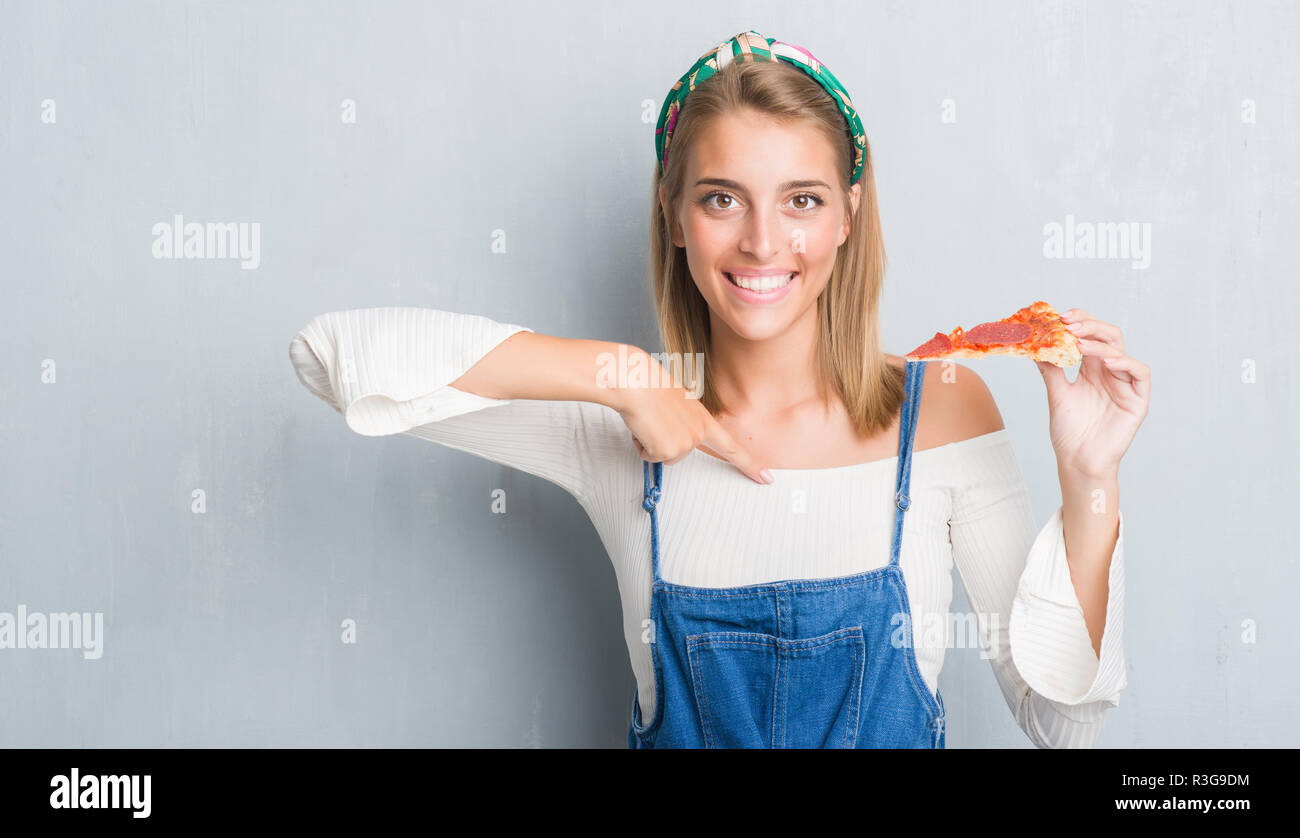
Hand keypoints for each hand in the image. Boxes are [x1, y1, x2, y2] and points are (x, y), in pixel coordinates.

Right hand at [613, 350, 771, 484]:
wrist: (635, 381)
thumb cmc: (649, 385)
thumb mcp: (677, 403)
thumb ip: (683, 421)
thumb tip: (672, 435)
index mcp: (704, 419)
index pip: (731, 447)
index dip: (750, 464)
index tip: (767, 478)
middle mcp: (698, 433)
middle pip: (680, 453)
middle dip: (664, 441)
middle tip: (658, 419)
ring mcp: (685, 443)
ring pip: (664, 456)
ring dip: (652, 441)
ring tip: (649, 419)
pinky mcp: (668, 451)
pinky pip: (650, 457)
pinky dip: (641, 444)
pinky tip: (642, 425)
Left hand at [1035, 309, 1150, 478]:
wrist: (1077, 460)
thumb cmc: (1069, 431)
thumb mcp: (1056, 394)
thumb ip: (1050, 369)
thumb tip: (1035, 344)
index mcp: (1091, 369)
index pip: (1091, 335)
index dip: (1080, 323)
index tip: (1061, 318)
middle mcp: (1110, 373)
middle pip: (1108, 336)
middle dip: (1090, 326)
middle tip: (1070, 325)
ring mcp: (1125, 385)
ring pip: (1121, 351)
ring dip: (1100, 343)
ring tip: (1080, 344)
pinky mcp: (1138, 400)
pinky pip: (1140, 373)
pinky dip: (1125, 363)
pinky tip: (1107, 362)